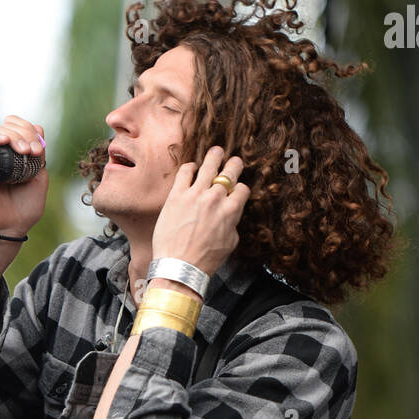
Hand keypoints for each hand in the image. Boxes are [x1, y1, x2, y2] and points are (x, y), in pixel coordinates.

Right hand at [0, 117, 47, 236]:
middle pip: (9, 125)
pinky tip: (4, 141)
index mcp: (18, 155)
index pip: (21, 128)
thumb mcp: (40, 178)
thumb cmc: (24, 209)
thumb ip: (40, 155)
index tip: (38, 149)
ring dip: (12, 135)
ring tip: (22, 151)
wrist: (11, 226)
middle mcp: (3, 154)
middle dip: (24, 133)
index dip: (30, 131)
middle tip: (32, 151)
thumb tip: (38, 129)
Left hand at [151, 148, 249, 278]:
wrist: (180, 267)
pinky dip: (191, 167)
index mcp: (231, 211)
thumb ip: (232, 223)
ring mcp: (195, 194)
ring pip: (209, 165)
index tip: (237, 191)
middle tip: (234, 162)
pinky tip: (193, 168)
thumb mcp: (230, 243)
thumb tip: (230, 215)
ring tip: (217, 151)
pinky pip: (185, 172)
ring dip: (215, 156)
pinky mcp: (177, 195)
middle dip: (234, 165)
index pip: (242, 189)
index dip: (241, 190)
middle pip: (230, 171)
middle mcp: (215, 199)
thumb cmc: (205, 260)